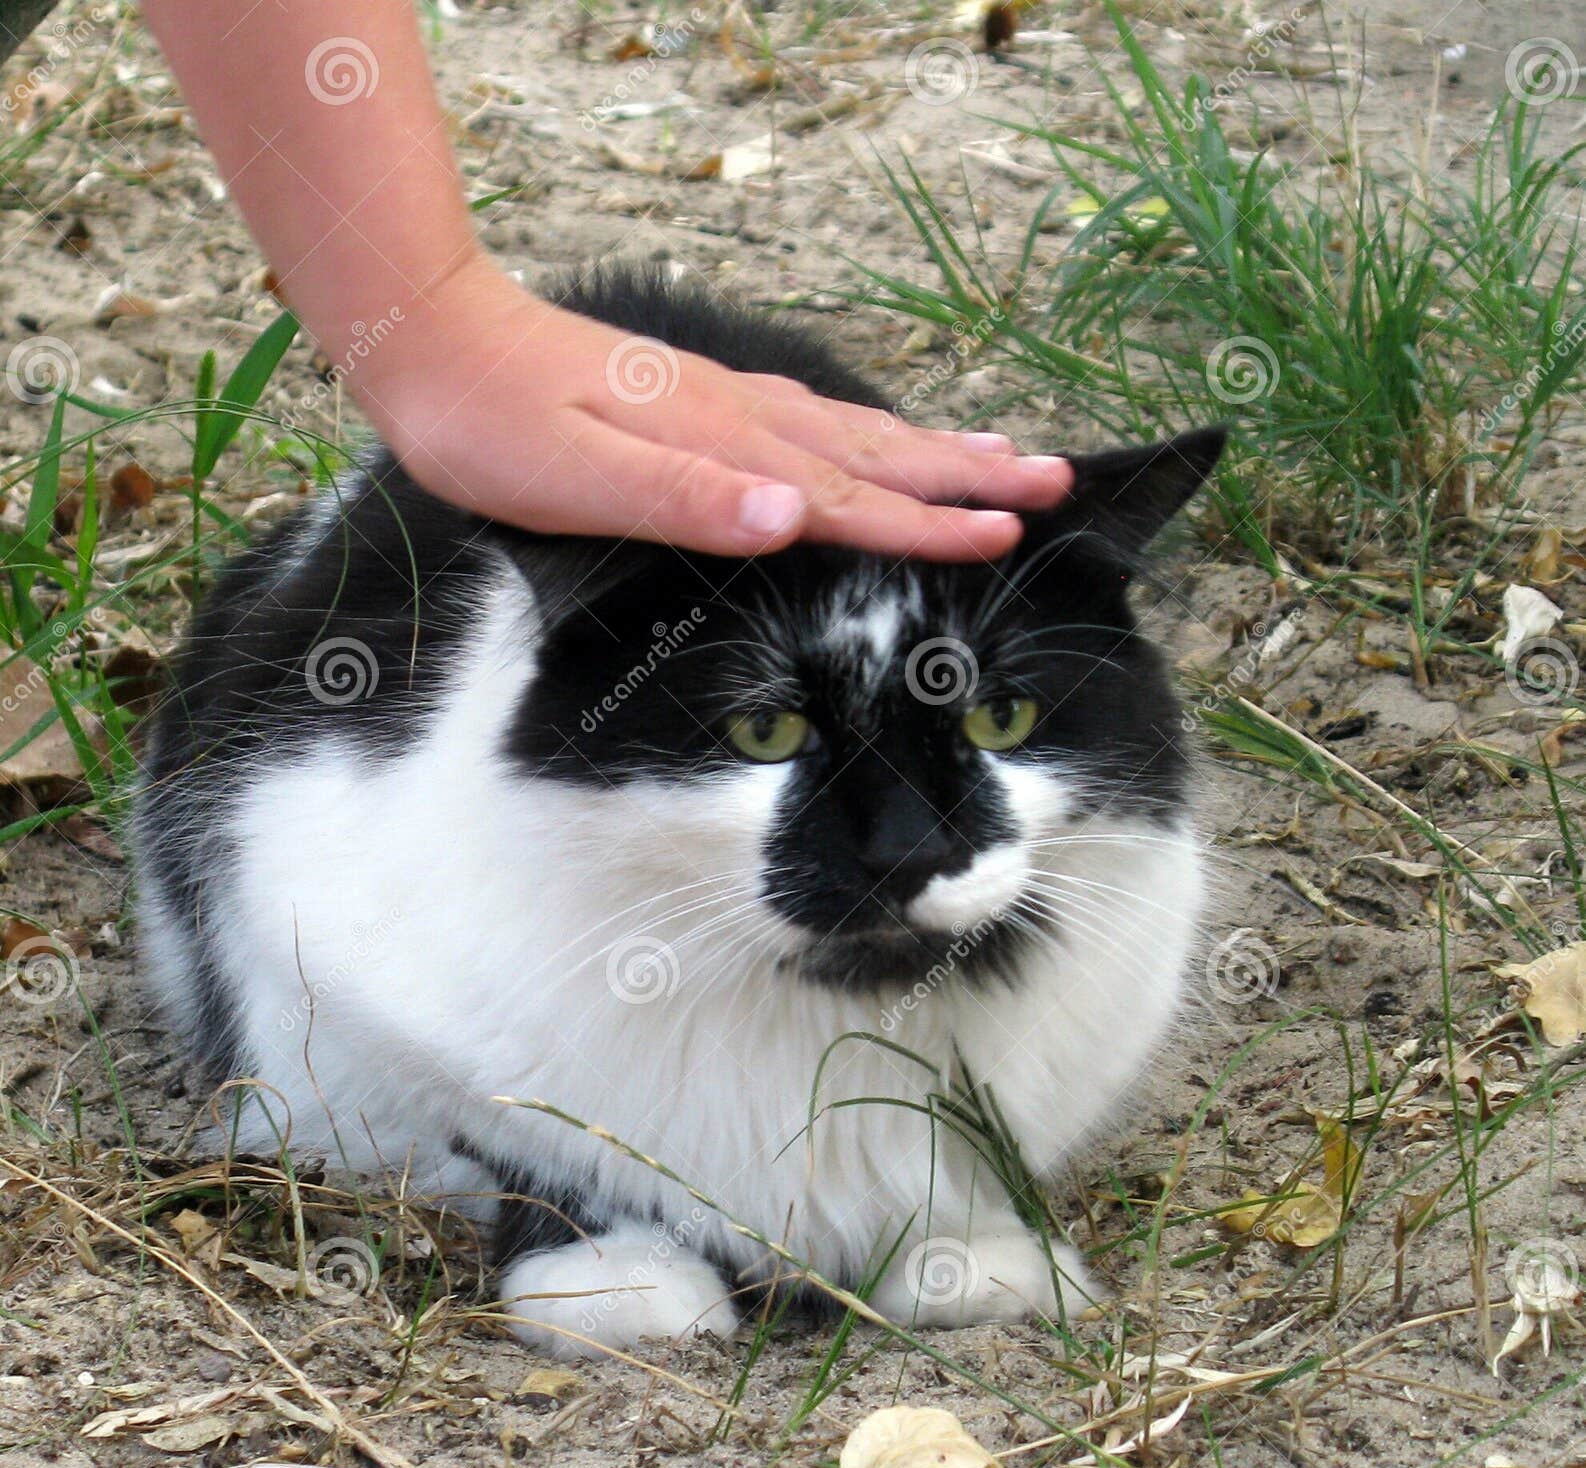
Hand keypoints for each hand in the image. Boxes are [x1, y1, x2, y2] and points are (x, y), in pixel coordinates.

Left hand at [352, 252, 1072, 561]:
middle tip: (1053, 484)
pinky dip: (867, 432)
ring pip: (852, 432)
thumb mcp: (575, 476)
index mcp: (722, 450)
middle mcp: (738, 420)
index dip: (927, 524)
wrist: (433, 338)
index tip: (1004, 536)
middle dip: (966, 476)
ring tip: (1004, 455)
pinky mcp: (699, 398)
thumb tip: (788, 518)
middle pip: (874, 454)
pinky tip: (880, 436)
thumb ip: (684, 500)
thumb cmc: (492, 423)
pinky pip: (812, 420)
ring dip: (933, 450)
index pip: (846, 497)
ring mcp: (723, 403)